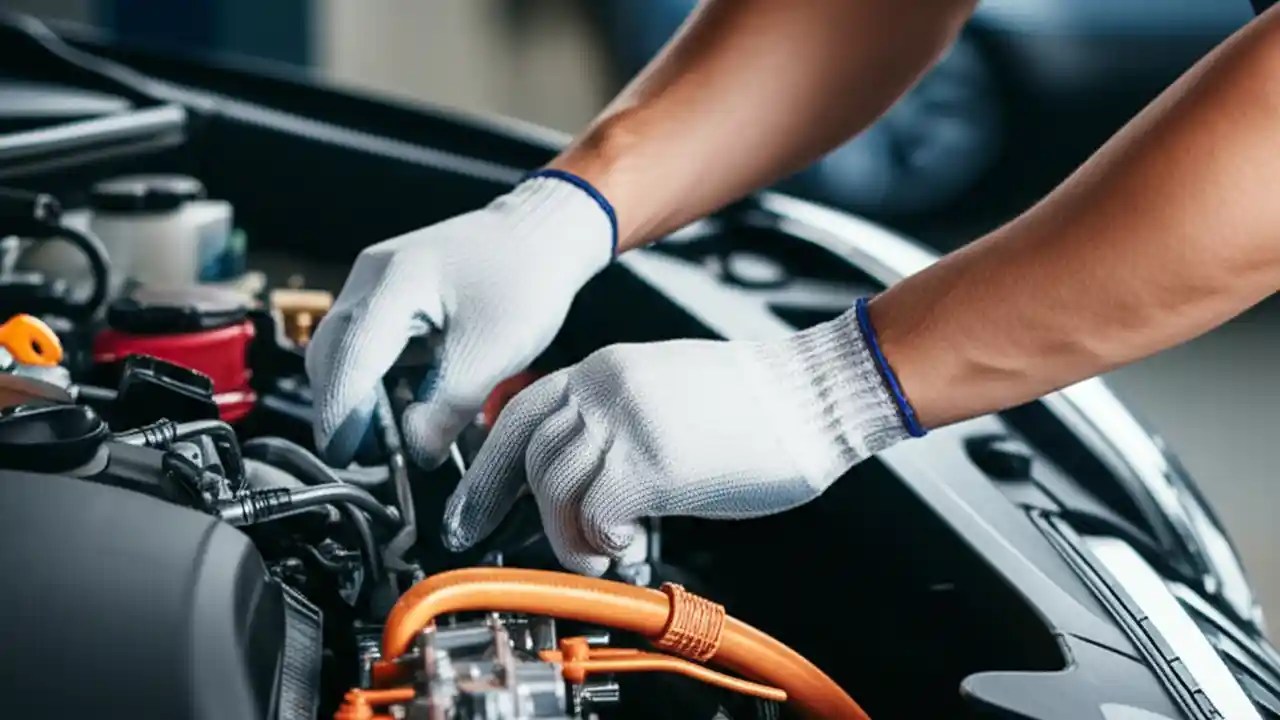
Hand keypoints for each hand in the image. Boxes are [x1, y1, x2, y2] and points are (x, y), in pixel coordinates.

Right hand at [306, 175, 612, 466]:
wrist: (542, 235)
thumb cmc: (524, 281)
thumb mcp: (494, 352)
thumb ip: (448, 406)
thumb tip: (416, 453)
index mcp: (395, 282)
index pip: (350, 358)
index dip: (342, 414)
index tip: (348, 457)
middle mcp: (371, 278)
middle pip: (333, 356)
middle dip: (344, 411)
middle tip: (371, 459)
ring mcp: (375, 283)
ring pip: (345, 352)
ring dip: (360, 397)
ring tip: (392, 438)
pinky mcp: (388, 296)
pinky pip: (367, 344)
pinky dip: (377, 380)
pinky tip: (405, 405)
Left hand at [442, 308, 909, 574]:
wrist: (816, 392)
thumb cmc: (754, 402)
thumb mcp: (664, 391)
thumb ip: (615, 422)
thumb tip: (581, 482)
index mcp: (605, 369)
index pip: (518, 415)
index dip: (486, 468)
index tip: (471, 508)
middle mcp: (605, 386)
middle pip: (526, 456)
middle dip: (514, 511)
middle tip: (530, 546)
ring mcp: (627, 420)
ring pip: (553, 489)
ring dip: (568, 536)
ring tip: (599, 552)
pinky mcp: (654, 460)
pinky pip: (594, 513)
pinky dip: (601, 541)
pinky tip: (630, 542)